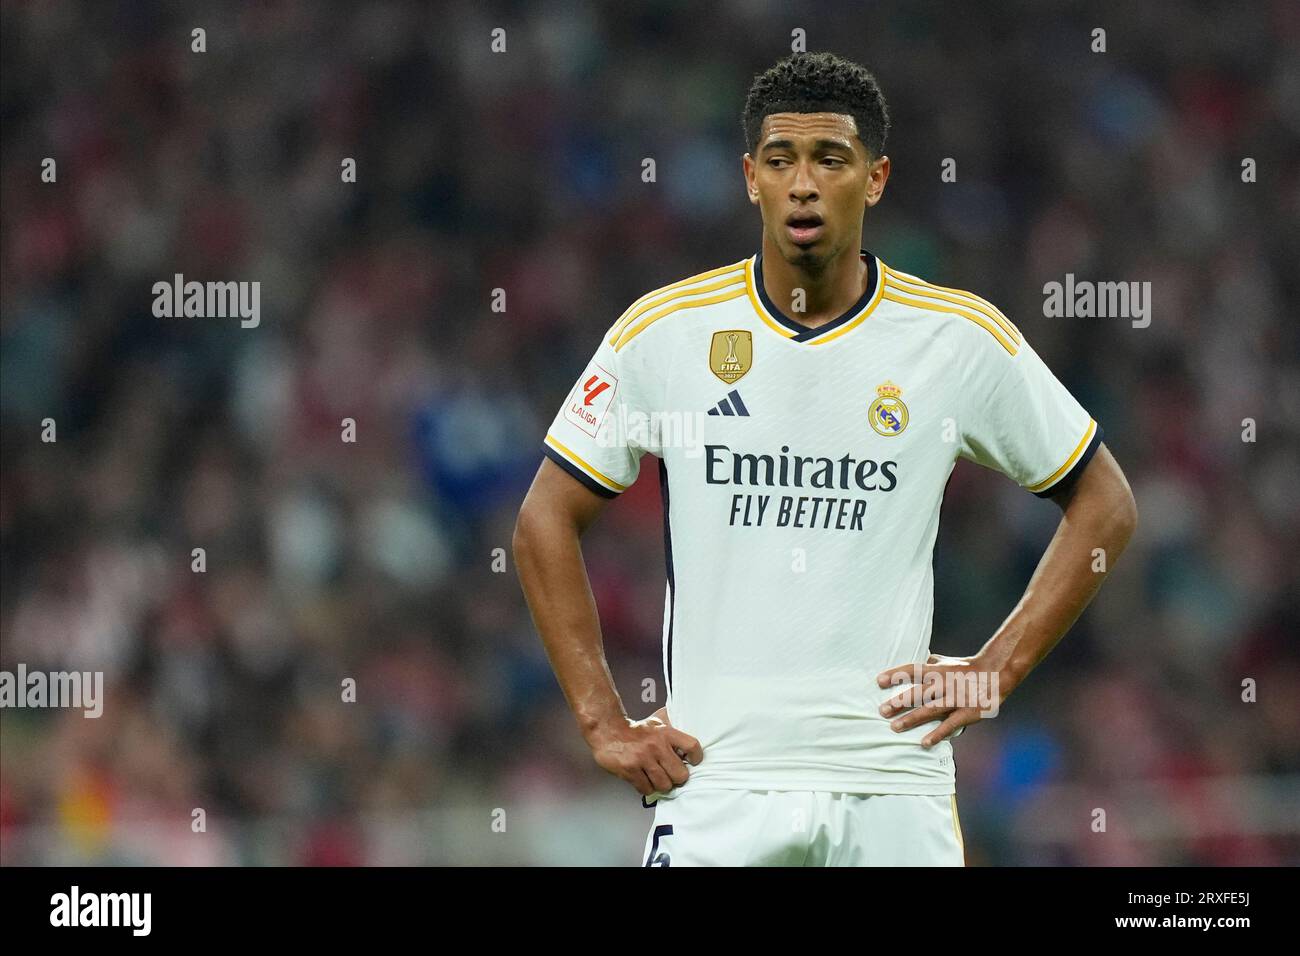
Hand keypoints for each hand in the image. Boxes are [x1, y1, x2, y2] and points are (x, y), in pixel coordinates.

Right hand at [587, 707, 702, 796]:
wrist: (607, 730)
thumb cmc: (634, 729)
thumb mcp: (656, 722)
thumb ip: (672, 726)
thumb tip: (688, 726)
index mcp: (666, 733)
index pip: (692, 746)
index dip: (696, 758)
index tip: (692, 761)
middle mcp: (656, 746)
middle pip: (680, 774)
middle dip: (676, 778)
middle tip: (671, 775)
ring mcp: (642, 759)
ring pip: (664, 785)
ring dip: (661, 785)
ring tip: (656, 778)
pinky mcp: (630, 770)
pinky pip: (646, 789)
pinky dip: (646, 787)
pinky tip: (643, 779)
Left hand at [875, 653, 1015, 747]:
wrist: (996, 674)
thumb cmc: (966, 668)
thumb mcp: (946, 661)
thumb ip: (928, 662)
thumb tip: (909, 657)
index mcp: (938, 671)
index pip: (913, 670)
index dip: (895, 675)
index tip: (878, 681)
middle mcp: (945, 684)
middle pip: (918, 693)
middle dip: (899, 702)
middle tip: (881, 710)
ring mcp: (956, 698)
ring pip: (930, 710)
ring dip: (911, 719)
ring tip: (894, 727)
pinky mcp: (967, 712)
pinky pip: (950, 725)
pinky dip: (937, 734)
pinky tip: (923, 742)